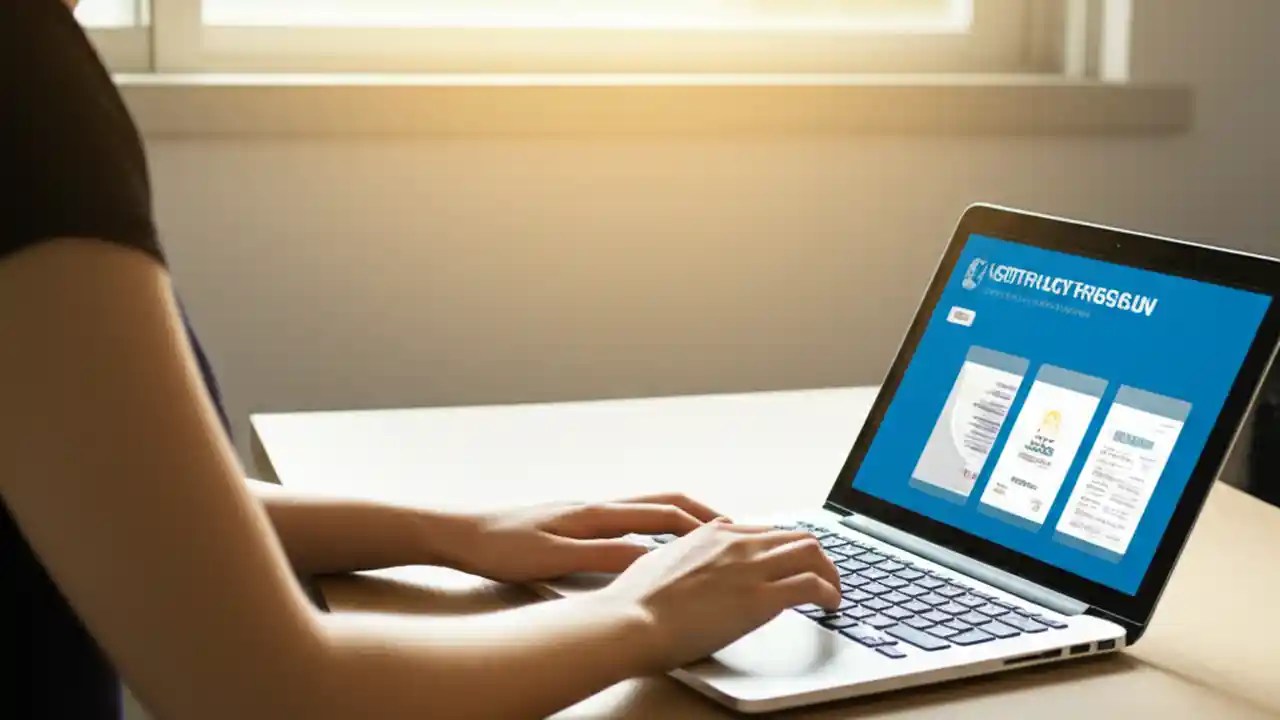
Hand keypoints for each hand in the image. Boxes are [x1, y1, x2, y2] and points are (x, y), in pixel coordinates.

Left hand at [448, 493, 721, 581]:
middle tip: (734, 527)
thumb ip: (602, 556)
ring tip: (705, 533)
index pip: (662, 515)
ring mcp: (584, 512)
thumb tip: (649, 556)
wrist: (460, 533)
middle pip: (661, 502)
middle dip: (700, 512)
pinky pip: (628, 518)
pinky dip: (653, 526)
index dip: (701, 525)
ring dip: (679, 517)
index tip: (732, 536)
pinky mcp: (573, 521)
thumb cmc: (500, 547)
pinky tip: (653, 541)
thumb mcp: (553, 558)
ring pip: (645, 508)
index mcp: (595, 514)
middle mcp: (595, 506)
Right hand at [599, 520, 840, 670]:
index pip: (763, 531)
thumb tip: (686, 560)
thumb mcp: (658, 561)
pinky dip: (829, 593)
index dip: (783, 549)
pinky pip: (811, 585)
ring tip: (833, 591)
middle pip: (794, 535)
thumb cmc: (635, 601)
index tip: (788, 564)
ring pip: (811, 552)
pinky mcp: (761, 598)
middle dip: (815, 556)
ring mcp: (750, 568)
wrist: (631, 621)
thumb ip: (682, 557)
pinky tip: (831, 606)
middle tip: (822, 577)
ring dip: (830, 572)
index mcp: (711, 535)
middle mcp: (736, 544)